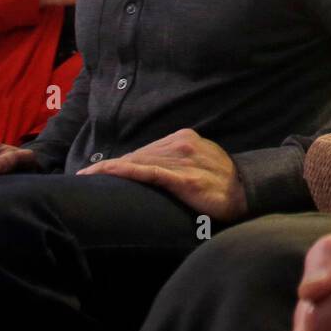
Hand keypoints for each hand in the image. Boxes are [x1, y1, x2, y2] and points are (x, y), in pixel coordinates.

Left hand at [76, 128, 245, 220]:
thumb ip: (176, 162)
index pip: (145, 151)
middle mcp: (181, 143)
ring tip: (85, 179)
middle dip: (109, 167)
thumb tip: (151, 171)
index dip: (121, 162)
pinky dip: (122, 171)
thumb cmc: (221, 182)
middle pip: (137, 155)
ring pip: (137, 162)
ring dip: (108, 171)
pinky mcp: (182, 177)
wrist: (248, 192)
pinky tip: (103, 173)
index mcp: (184, 138)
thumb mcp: (199, 163)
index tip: (96, 172)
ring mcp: (181, 159)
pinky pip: (146, 172)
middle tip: (82, 178)